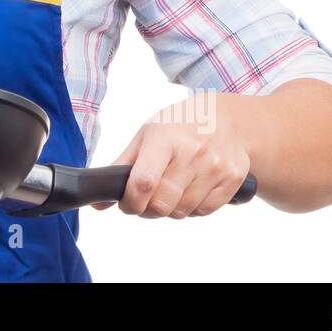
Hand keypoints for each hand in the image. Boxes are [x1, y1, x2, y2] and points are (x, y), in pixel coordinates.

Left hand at [91, 93, 252, 217]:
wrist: (225, 119)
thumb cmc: (179, 126)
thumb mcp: (147, 135)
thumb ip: (121, 167)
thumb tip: (98, 203)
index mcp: (165, 138)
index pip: (144, 183)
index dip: (131, 202)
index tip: (126, 204)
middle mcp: (193, 151)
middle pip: (162, 203)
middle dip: (147, 210)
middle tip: (145, 201)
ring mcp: (216, 166)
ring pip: (183, 211)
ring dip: (170, 210)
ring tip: (168, 192)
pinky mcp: (232, 179)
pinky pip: (204, 211)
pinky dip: (192, 209)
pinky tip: (189, 192)